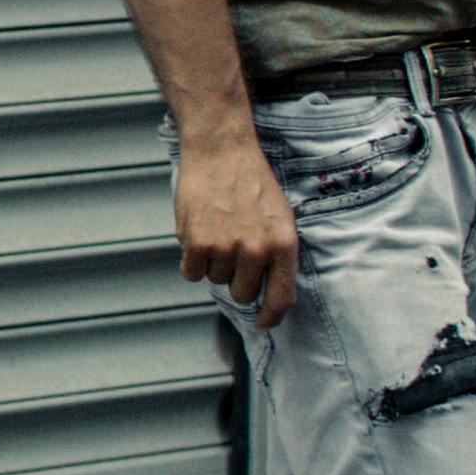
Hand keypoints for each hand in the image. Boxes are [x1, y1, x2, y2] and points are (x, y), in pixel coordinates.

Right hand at [175, 128, 302, 327]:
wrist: (221, 151)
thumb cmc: (252, 183)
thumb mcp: (279, 216)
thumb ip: (276, 254)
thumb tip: (269, 291)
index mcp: (283, 244)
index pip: (281, 298)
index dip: (271, 317)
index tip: (263, 323)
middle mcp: (257, 249)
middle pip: (243, 294)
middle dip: (236, 280)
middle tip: (233, 253)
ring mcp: (226, 247)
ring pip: (216, 280)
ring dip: (214, 263)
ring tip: (218, 230)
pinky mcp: (197, 243)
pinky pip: (192, 272)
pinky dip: (192, 259)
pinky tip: (199, 233)